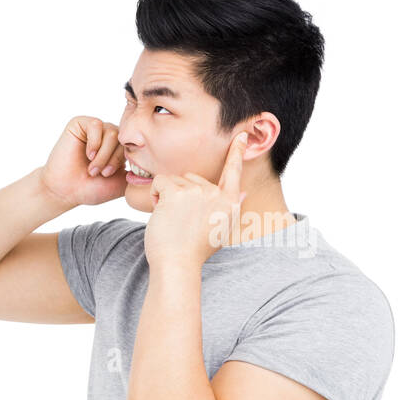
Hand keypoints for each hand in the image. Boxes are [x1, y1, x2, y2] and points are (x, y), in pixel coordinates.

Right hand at [39, 115, 128, 208]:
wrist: (64, 191)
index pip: (133, 145)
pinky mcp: (80, 123)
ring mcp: (95, 128)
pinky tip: (86, 154)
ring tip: (92, 168)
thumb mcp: (120, 183)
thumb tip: (159, 168)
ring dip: (103, 154)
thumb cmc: (89, 189)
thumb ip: (137, 173)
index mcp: (118, 147)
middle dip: (113, 158)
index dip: (123, 161)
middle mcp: (108, 135)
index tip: (109, 176)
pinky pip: (96, 125)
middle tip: (100, 174)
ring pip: (112, 132)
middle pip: (124, 138)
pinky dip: (94, 143)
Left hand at [143, 132, 248, 270]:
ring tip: (170, 219)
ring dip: (166, 196)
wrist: (177, 264)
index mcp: (229, 203)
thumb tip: (243, 193)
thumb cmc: (194, 252)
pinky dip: (155, 194)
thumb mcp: (220, 231)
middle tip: (178, 218)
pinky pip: (160, 181)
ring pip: (174, 180)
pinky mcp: (177, 193)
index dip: (238, 153)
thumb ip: (230, 209)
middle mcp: (216, 194)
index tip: (242, 136)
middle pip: (192, 177)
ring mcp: (197, 192)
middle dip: (180, 193)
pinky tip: (159, 211)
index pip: (234, 172)